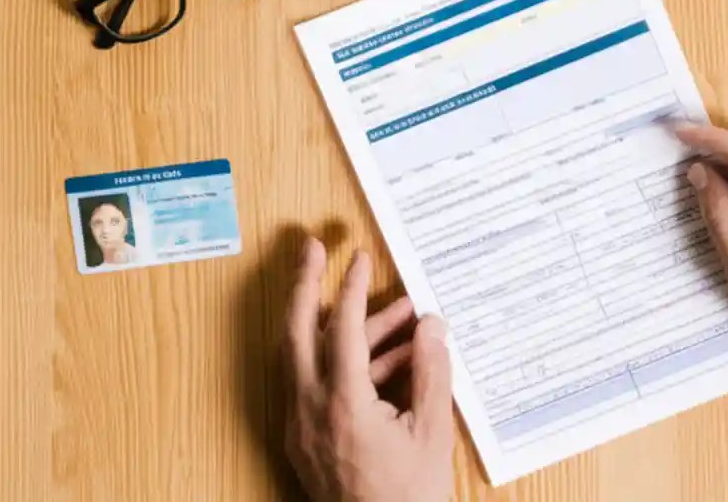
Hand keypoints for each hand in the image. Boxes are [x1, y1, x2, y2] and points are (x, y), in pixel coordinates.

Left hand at [283, 238, 453, 501]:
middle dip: (304, 285)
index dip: (351, 289)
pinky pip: (314, 383)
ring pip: (305, 357)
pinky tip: (386, 357)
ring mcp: (301, 426)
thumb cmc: (408, 497)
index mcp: (342, 405)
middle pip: (296, 332)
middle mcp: (310, 410)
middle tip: (312, 250)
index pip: (341, 329)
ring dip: (339, 327)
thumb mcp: (431, 432)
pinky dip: (342, 361)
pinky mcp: (305, 438)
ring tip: (396, 315)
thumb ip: (431, 373)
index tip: (358, 259)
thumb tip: (431, 326)